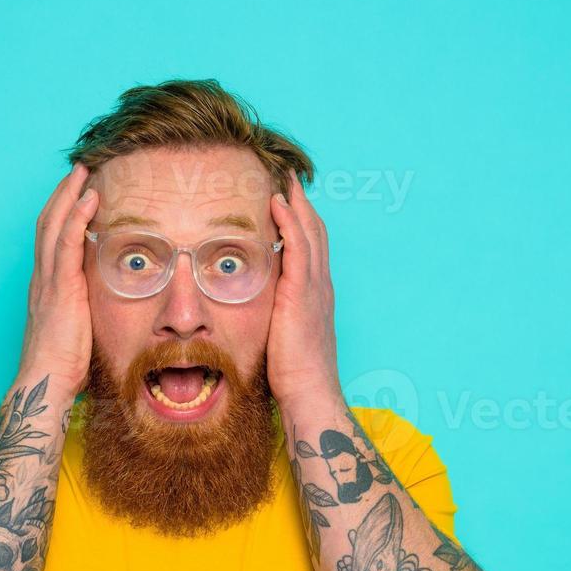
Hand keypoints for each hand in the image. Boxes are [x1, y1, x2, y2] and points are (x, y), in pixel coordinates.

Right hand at [18, 164, 98, 397]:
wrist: (47, 380)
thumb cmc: (64, 364)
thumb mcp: (79, 328)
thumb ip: (88, 309)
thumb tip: (107, 304)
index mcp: (46, 286)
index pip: (51, 238)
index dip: (62, 212)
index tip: (77, 191)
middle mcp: (43, 278)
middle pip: (48, 223)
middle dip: (63, 193)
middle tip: (79, 168)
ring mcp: (48, 281)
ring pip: (53, 225)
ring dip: (69, 194)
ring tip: (83, 171)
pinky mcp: (60, 288)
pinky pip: (66, 244)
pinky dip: (76, 218)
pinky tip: (89, 199)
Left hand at [267, 169, 341, 409]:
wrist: (309, 392)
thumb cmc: (292, 374)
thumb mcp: (280, 335)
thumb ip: (271, 315)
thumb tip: (250, 307)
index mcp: (315, 295)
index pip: (310, 247)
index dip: (301, 222)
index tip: (287, 200)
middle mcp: (320, 285)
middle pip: (315, 231)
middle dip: (302, 203)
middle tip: (288, 177)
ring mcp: (314, 287)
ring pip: (309, 232)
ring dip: (296, 202)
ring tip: (283, 179)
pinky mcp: (303, 293)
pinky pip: (298, 247)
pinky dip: (290, 222)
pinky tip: (278, 204)